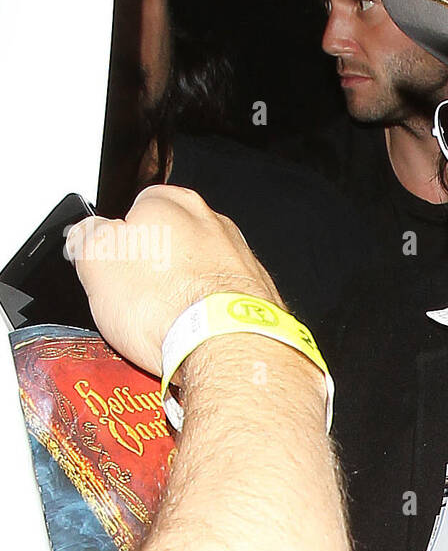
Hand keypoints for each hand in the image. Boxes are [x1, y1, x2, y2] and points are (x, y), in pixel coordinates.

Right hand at [67, 185, 281, 376]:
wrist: (225, 347)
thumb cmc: (167, 304)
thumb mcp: (96, 260)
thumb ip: (87, 236)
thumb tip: (88, 233)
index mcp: (172, 204)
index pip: (137, 208)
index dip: (120, 241)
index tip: (114, 268)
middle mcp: (214, 224)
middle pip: (171, 243)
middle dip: (155, 269)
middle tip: (137, 300)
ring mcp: (242, 260)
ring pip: (199, 274)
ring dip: (184, 294)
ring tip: (167, 323)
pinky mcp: (258, 296)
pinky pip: (221, 303)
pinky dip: (209, 316)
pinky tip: (195, 334)